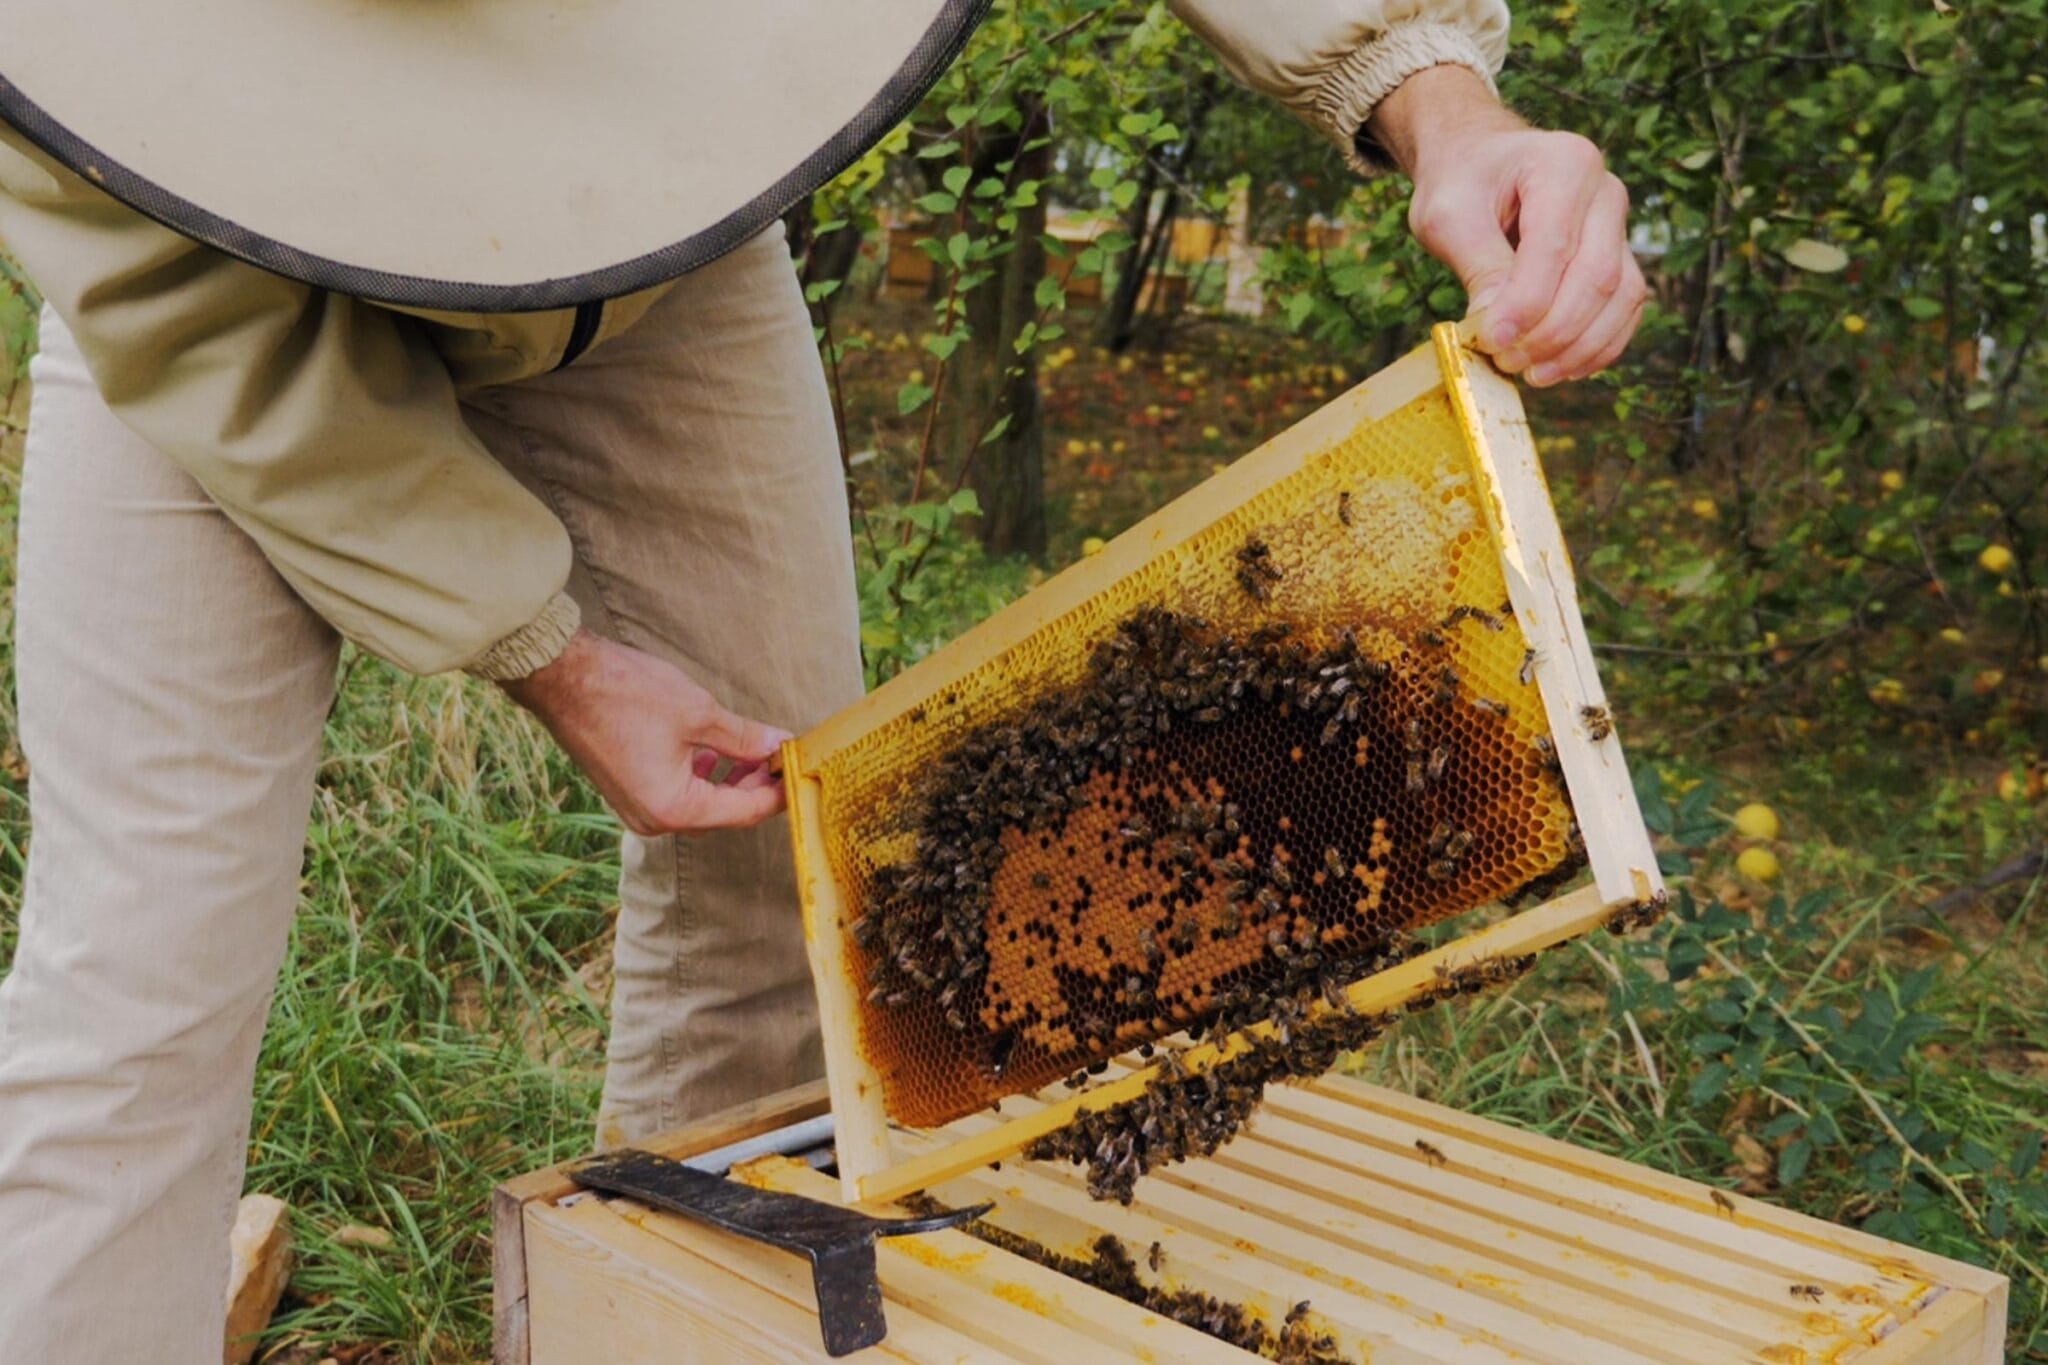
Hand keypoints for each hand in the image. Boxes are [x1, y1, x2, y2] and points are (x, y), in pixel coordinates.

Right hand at [501, 629, 790, 835]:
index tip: (800, 768)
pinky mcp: (628, 791)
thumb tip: (779, 745)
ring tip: (757, 751)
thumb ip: (743, 737)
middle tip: (783, 756)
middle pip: (723, 813)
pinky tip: (717, 752)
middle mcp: (653, 819)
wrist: (561, 678)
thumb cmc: (625, 693)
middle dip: (756, 786)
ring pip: (700, 804)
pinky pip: (677, 794)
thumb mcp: (697, 713)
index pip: (743, 811)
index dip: (777, 791)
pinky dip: (702, 777)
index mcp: (673, 808)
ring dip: (730, 780)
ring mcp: (637, 808)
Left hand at [1369, 65, 1645, 385]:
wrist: (1478, 164)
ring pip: (1623, 297)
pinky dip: (1598, 347)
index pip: (1555, 247)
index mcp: (1565, 163)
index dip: (1526, 304)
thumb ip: (1479, 268)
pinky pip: (1625, 310)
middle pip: (1597, 276)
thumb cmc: (1461, 184)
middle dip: (1552, 332)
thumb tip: (1502, 330)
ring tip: (1531, 374)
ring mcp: (1619, 225)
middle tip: (1505, 361)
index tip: (1491, 341)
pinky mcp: (1619, 257)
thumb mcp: (1449, 217)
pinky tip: (1560, 369)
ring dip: (1580, 347)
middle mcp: (1605, 191)